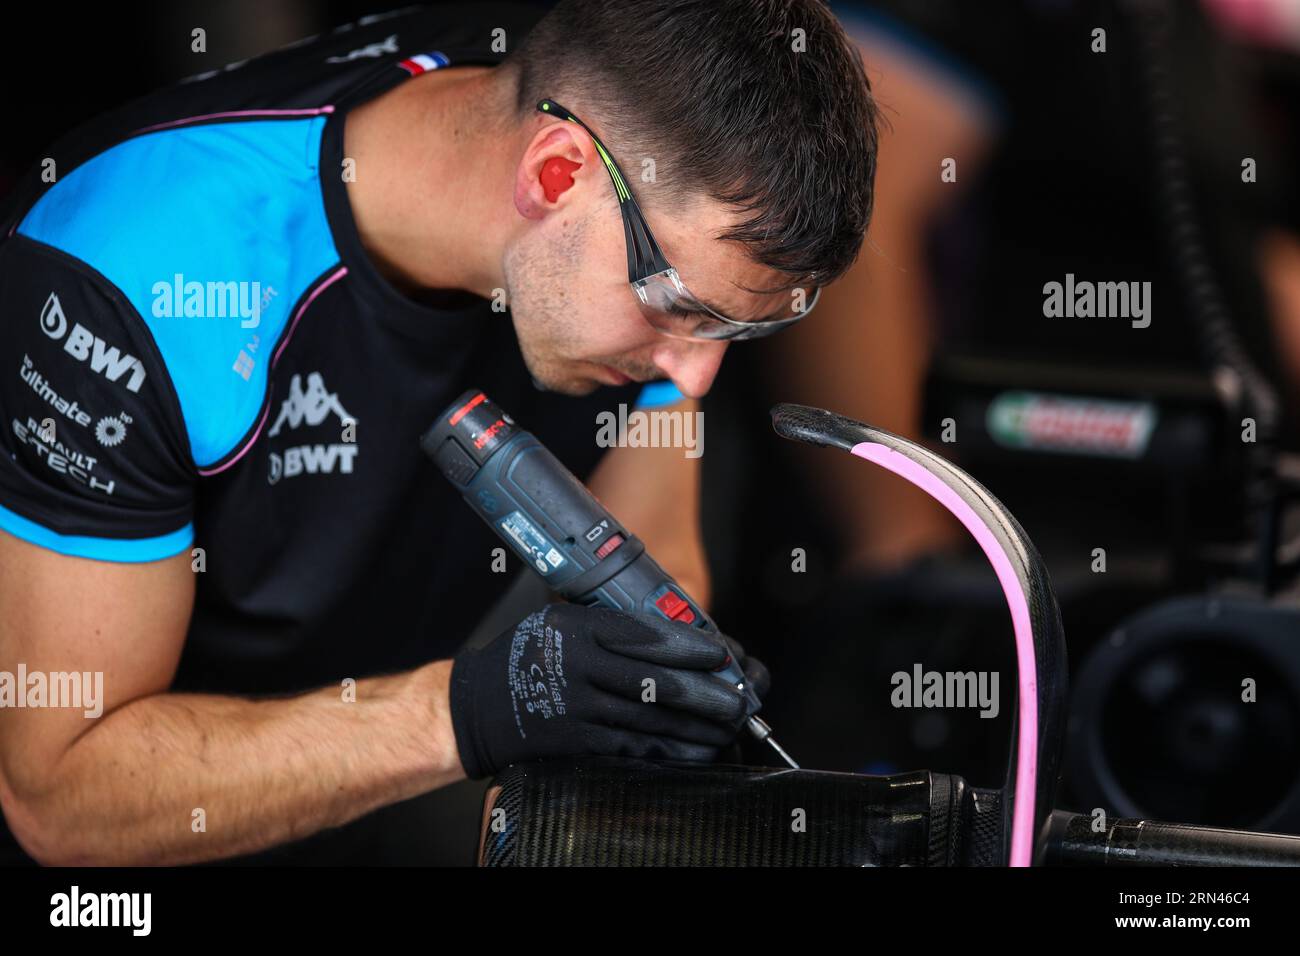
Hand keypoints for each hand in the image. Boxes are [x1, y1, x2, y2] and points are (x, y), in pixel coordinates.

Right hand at [447, 603, 768, 778]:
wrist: (476, 703)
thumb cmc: (526, 654)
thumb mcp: (560, 620)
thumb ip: (608, 623)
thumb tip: (673, 633)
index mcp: (578, 629)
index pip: (646, 636)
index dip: (690, 646)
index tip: (721, 652)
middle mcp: (580, 667)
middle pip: (657, 682)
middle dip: (706, 692)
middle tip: (738, 698)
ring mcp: (578, 708)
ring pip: (651, 720)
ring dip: (696, 727)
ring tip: (727, 727)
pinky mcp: (577, 742)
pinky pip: (633, 748)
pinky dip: (669, 751)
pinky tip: (695, 750)